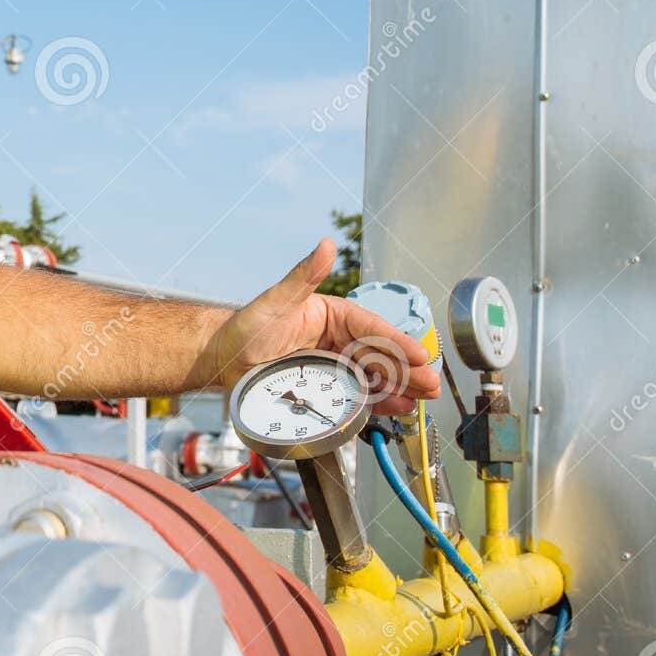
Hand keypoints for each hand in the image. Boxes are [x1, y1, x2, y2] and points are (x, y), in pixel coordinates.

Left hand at [188, 239, 440, 413]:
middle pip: (378, 354)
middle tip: (430, 384)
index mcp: (332, 314)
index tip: (418, 354)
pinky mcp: (326, 387)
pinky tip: (398, 410)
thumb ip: (303, 276)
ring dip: (400, 388)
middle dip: (406, 370)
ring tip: (422, 400)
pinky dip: (378, 403)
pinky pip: (357, 394)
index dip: (396, 341)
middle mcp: (337, 338)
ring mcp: (333, 364)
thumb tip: (325, 245)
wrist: (224, 361)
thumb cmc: (246, 327)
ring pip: (373, 376)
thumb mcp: (275, 301)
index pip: (370, 327)